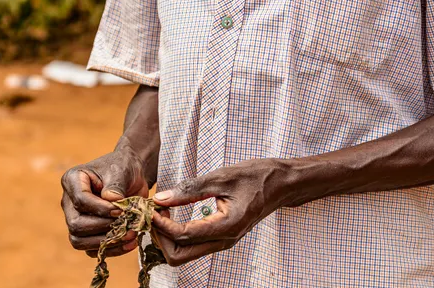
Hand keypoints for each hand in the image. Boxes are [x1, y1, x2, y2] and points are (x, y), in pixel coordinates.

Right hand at [61, 146, 148, 257]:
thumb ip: (116, 185)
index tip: (121, 209)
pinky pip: (92, 249)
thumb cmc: (123, 167)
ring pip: (79, 241)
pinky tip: (130, 243)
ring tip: (130, 235)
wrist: (131, 175)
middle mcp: (69, 201)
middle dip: (103, 227)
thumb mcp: (121, 170)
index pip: (80, 200)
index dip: (100, 209)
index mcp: (72, 180)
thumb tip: (112, 201)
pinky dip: (111, 249)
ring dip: (106, 242)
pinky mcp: (87, 232)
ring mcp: (76, 218)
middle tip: (126, 224)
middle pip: (76, 224)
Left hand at [151, 159, 284, 265]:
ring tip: (162, 211)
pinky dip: (178, 234)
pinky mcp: (221, 237)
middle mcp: (224, 240)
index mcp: (227, 226)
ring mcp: (223, 242)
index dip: (163, 224)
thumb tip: (161, 198)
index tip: (153, 207)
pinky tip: (174, 213)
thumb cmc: (256, 177)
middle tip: (156, 212)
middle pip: (179, 256)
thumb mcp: (222, 177)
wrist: (280, 184)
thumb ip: (191, 189)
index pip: (183, 236)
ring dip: (168, 237)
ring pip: (185, 254)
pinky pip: (193, 245)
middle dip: (161, 237)